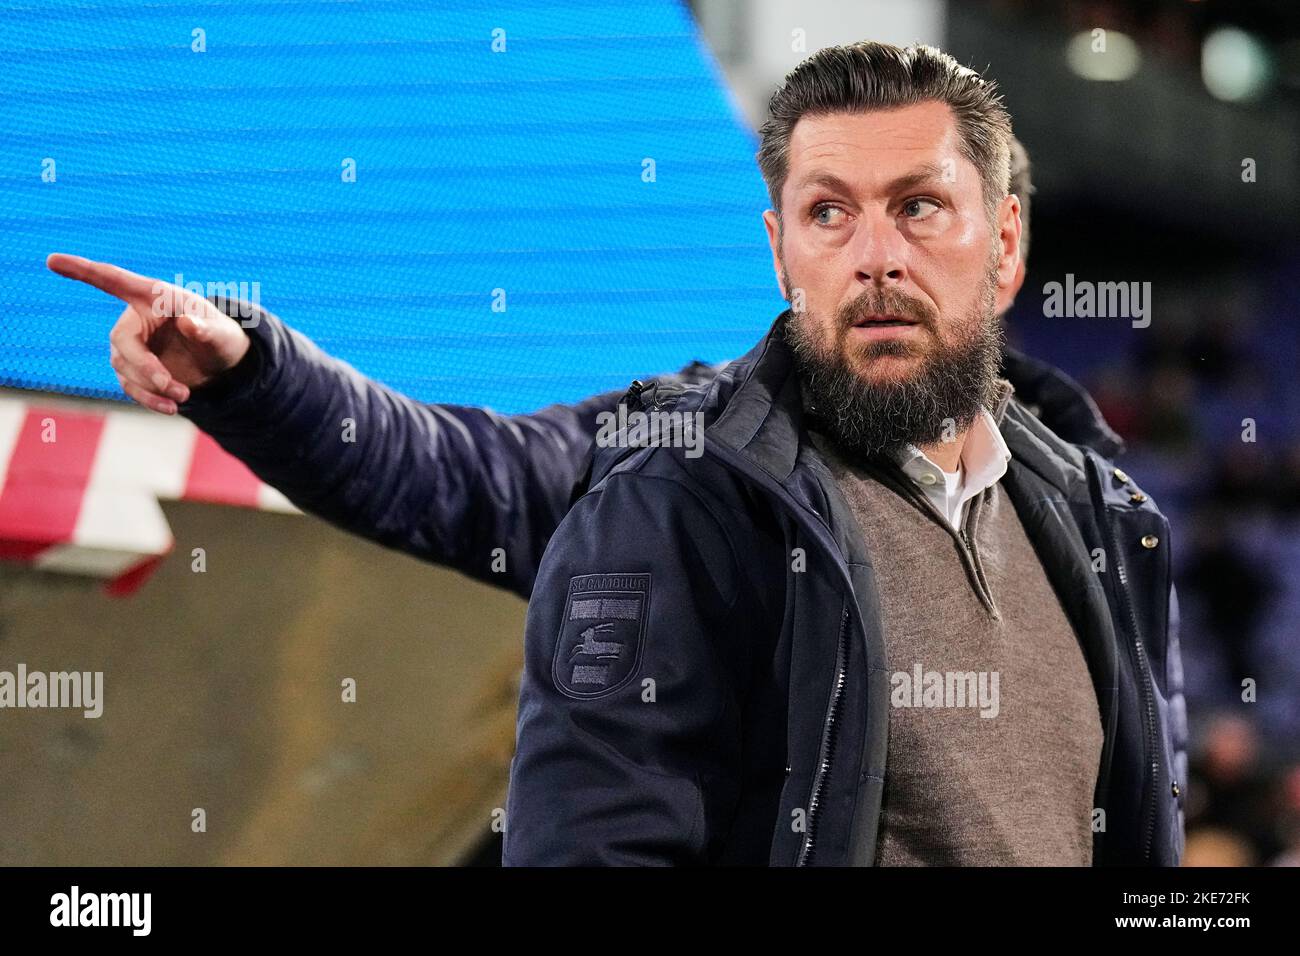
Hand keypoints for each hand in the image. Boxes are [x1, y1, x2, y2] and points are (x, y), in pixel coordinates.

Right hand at [46, 253, 251, 414]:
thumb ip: (207, 329)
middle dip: (145, 367)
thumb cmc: (220, 336)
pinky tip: (169, 408)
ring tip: (183, 398)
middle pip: (122, 341)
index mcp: (154, 296)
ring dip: (151, 386)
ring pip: (124, 368)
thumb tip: (189, 323)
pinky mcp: (133, 369)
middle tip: (174, 387)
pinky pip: (130, 385)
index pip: (114, 280)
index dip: (82, 270)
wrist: (222, 364)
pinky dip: (148, 399)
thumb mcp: (222, 332)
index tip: (51, 260)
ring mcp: (131, 345)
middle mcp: (136, 318)